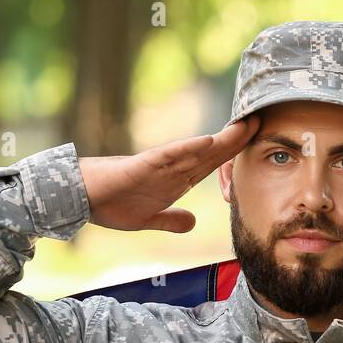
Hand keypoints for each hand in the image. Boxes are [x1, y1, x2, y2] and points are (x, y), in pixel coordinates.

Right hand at [77, 116, 258, 232]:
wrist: (80, 199)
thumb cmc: (110, 204)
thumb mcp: (148, 219)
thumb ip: (171, 219)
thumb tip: (193, 222)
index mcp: (175, 181)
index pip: (211, 164)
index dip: (234, 154)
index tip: (257, 141)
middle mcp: (172, 170)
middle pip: (211, 153)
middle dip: (237, 140)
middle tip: (262, 121)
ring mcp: (159, 167)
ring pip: (197, 150)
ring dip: (221, 140)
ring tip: (245, 126)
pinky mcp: (142, 166)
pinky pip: (169, 156)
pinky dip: (188, 149)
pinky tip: (208, 142)